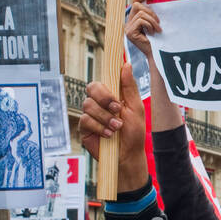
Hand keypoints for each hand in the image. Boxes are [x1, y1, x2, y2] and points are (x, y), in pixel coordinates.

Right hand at [80, 62, 148, 188]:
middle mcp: (99, 103)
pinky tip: (108, 135)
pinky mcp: (84, 128)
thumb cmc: (134, 132)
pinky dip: (99, 127)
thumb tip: (126, 64)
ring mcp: (90, 115)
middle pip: (91, 88)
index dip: (106, 83)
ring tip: (117, 127)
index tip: (116, 92)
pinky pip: (85, 120)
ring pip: (88, 105)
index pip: (101, 80)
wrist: (128, 155)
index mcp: (111, 95)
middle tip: (117, 109)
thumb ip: (129, 87)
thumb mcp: (136, 108)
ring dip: (105, 117)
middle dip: (105, 98)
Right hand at [125, 0, 160, 59]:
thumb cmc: (157, 39)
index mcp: (134, 19)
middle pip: (137, 5)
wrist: (156, 54)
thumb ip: (151, 13)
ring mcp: (127, 28)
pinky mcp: (130, 32)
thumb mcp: (154, 23)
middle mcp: (128, 22)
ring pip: (140, 13)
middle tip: (159, 23)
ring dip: (152, 21)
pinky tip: (152, 33)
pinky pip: (141, 21)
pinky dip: (149, 25)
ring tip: (157, 30)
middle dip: (151, 12)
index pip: (134, 1)